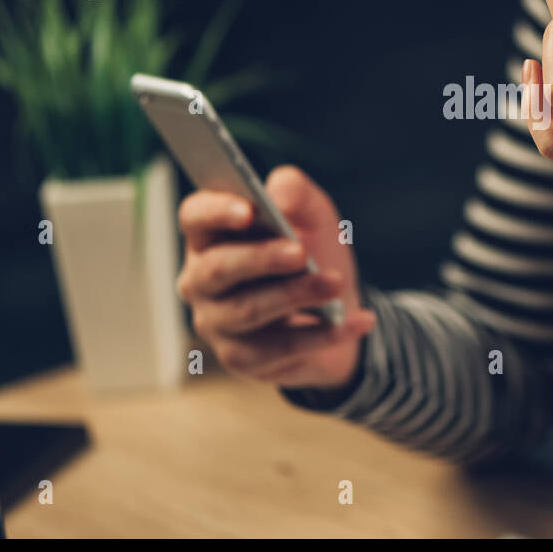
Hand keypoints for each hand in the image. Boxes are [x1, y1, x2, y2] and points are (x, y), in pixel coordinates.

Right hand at [176, 166, 375, 389]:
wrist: (336, 311)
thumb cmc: (312, 253)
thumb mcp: (314, 216)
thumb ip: (296, 193)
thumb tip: (280, 199)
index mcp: (210, 235)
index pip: (195, 216)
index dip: (216, 211)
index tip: (249, 211)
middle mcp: (201, 280)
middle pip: (218, 268)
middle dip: (261, 259)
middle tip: (301, 253)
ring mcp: (217, 322)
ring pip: (248, 309)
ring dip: (297, 295)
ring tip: (335, 282)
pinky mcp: (243, 358)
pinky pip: (281, 348)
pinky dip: (324, 334)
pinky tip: (358, 320)